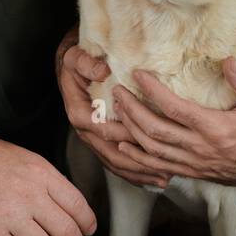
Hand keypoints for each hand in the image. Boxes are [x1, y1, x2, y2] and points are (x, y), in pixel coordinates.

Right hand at [55, 23, 170, 188]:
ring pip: (116, 162)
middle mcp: (85, 131)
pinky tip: (151, 178)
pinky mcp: (100, 141)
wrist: (69, 68)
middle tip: (165, 167)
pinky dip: (133, 172)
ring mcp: (92, 139)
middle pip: (113, 153)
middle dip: (139, 162)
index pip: (105, 130)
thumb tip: (103, 71)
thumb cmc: (76, 61)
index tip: (150, 139)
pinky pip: (115, 162)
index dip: (127, 136)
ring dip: (139, 172)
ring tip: (165, 177)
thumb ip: (86, 64)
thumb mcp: (76, 57)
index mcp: (80, 113)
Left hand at [111, 58, 235, 191]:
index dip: (151, 90)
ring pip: (152, 151)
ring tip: (116, 114)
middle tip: (117, 92)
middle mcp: (200, 148)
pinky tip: (125, 148)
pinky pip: (160, 168)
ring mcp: (196, 164)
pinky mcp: (196, 173)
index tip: (137, 75)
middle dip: (130, 110)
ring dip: (130, 132)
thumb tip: (226, 60)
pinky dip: (139, 158)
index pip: (173, 107)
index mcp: (215, 128)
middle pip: (154, 130)